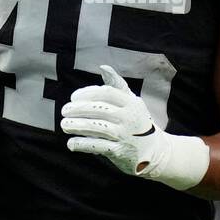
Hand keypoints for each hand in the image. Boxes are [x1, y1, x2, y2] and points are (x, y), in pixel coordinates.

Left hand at [61, 65, 208, 190]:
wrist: (155, 151)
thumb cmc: (137, 122)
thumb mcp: (132, 102)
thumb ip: (116, 85)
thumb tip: (103, 67)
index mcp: (131, 103)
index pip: (106, 93)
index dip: (87, 94)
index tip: (74, 98)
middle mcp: (129, 118)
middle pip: (98, 109)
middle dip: (78, 109)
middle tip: (64, 111)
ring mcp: (125, 135)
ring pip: (96, 127)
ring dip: (76, 126)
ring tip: (64, 125)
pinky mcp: (120, 152)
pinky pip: (97, 146)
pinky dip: (82, 144)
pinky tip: (71, 143)